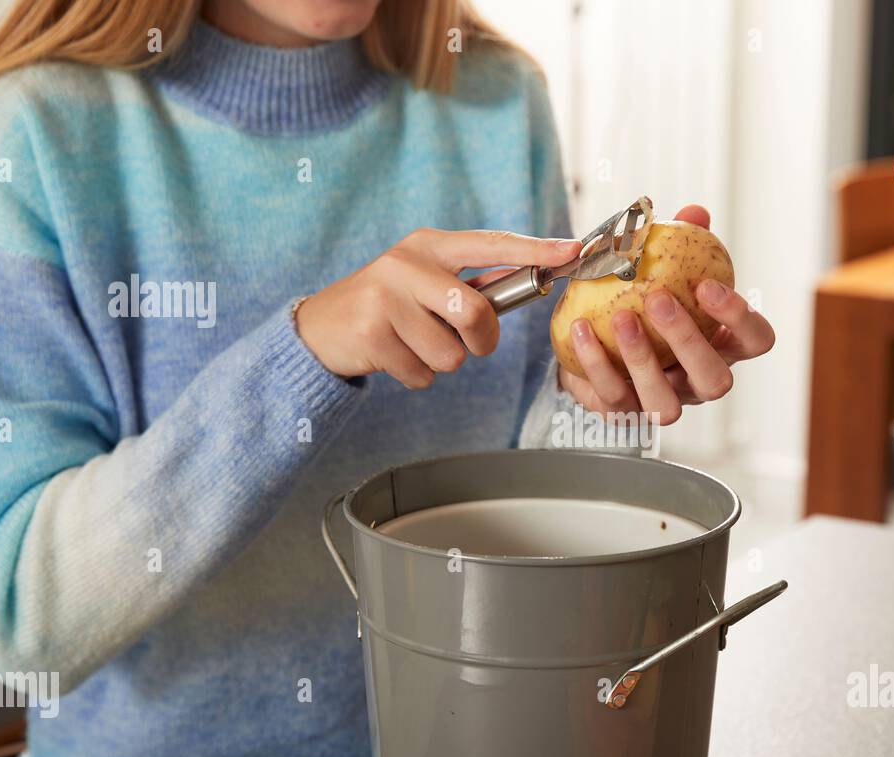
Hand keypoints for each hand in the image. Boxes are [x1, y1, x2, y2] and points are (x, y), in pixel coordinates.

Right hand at [296, 229, 580, 385]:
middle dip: (480, 340)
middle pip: (475, 312)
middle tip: (468, 343)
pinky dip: (415, 376)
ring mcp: (385, 297)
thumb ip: (470, 285)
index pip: (491, 244)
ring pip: (450, 354)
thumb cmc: (387, 306)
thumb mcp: (424, 282)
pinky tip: (393, 356)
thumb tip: (532, 281)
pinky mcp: (371, 334)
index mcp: (428, 245)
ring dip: (440, 361)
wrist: (321, 328)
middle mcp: (406, 264)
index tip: (572, 250)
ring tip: (413, 344)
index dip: (535, 250)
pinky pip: (423, 374)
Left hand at [556, 204, 774, 423]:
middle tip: (658, 300)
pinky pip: (615, 398)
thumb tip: (695, 214)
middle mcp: (697, 383)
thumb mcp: (660, 266)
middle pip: (716, 381)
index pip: (756, 340)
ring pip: (667, 406)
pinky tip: (583, 329)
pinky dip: (597, 363)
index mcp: (721, 346)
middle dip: (689, 342)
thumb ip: (682, 242)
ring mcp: (663, 404)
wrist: (590, 337)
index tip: (707, 284)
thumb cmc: (638, 297)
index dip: (740, 317)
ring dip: (643, 360)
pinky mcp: (624, 415)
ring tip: (621, 318)